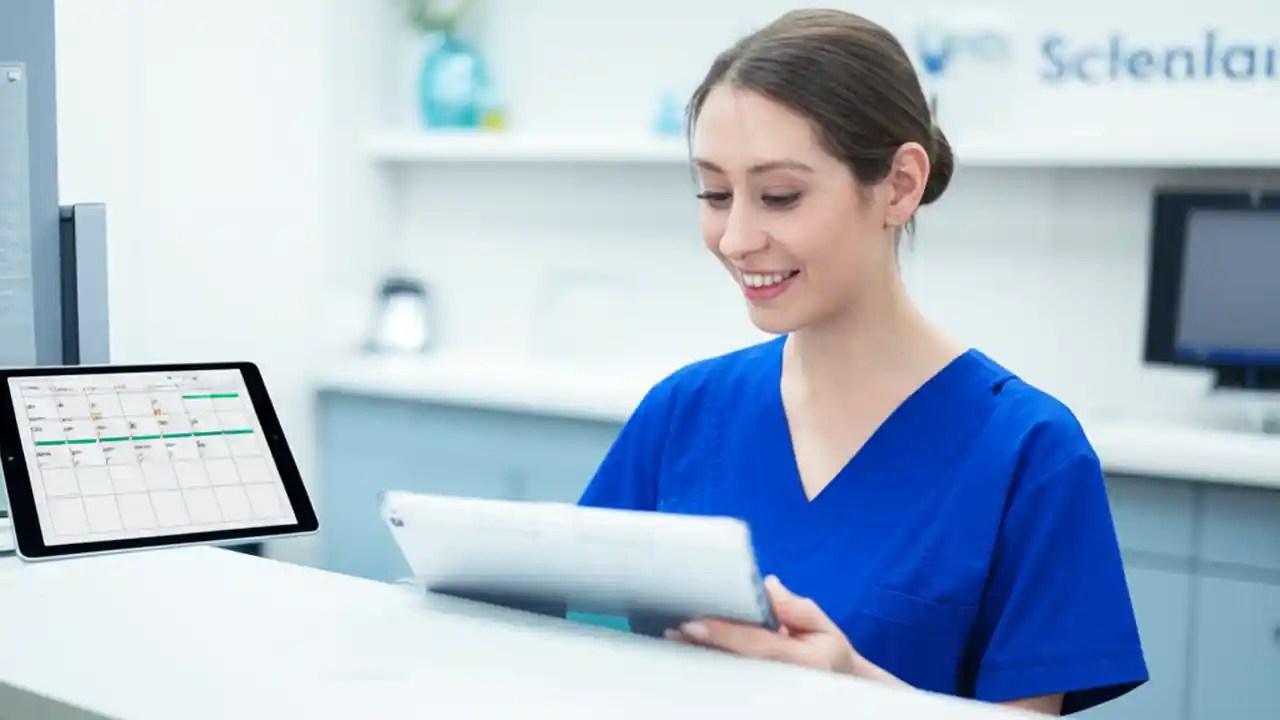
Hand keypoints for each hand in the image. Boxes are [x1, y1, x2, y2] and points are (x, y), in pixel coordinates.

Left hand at [665, 575, 860, 674]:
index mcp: (799, 659)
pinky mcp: (754, 688)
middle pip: (735, 659)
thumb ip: (795, 607)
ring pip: (727, 669)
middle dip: (705, 643)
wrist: (835, 683)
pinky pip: (728, 673)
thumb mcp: (821, 626)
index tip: (695, 623)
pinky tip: (686, 645)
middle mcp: (779, 677)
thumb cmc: (827, 652)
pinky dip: (707, 658)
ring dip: (700, 652)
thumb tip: (767, 585)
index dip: (724, 633)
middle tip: (675, 628)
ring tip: (674, 635)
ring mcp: (765, 687)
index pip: (756, 645)